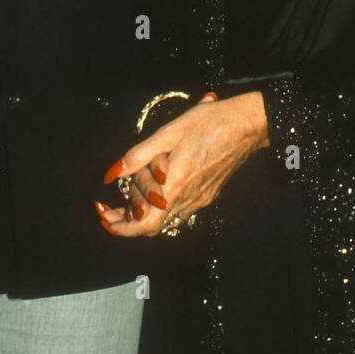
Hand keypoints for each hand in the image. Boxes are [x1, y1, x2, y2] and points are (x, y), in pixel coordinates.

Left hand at [95, 90, 268, 236]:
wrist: (247, 125)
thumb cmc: (210, 124)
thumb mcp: (168, 132)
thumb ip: (138, 155)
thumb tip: (112, 173)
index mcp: (177, 185)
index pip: (147, 224)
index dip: (124, 229)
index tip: (107, 222)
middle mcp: (189, 198)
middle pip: (153, 224)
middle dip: (129, 217)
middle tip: (111, 208)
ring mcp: (200, 199)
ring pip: (166, 217)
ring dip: (145, 212)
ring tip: (129, 197)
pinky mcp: (208, 194)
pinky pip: (180, 209)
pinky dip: (162, 206)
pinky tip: (156, 190)